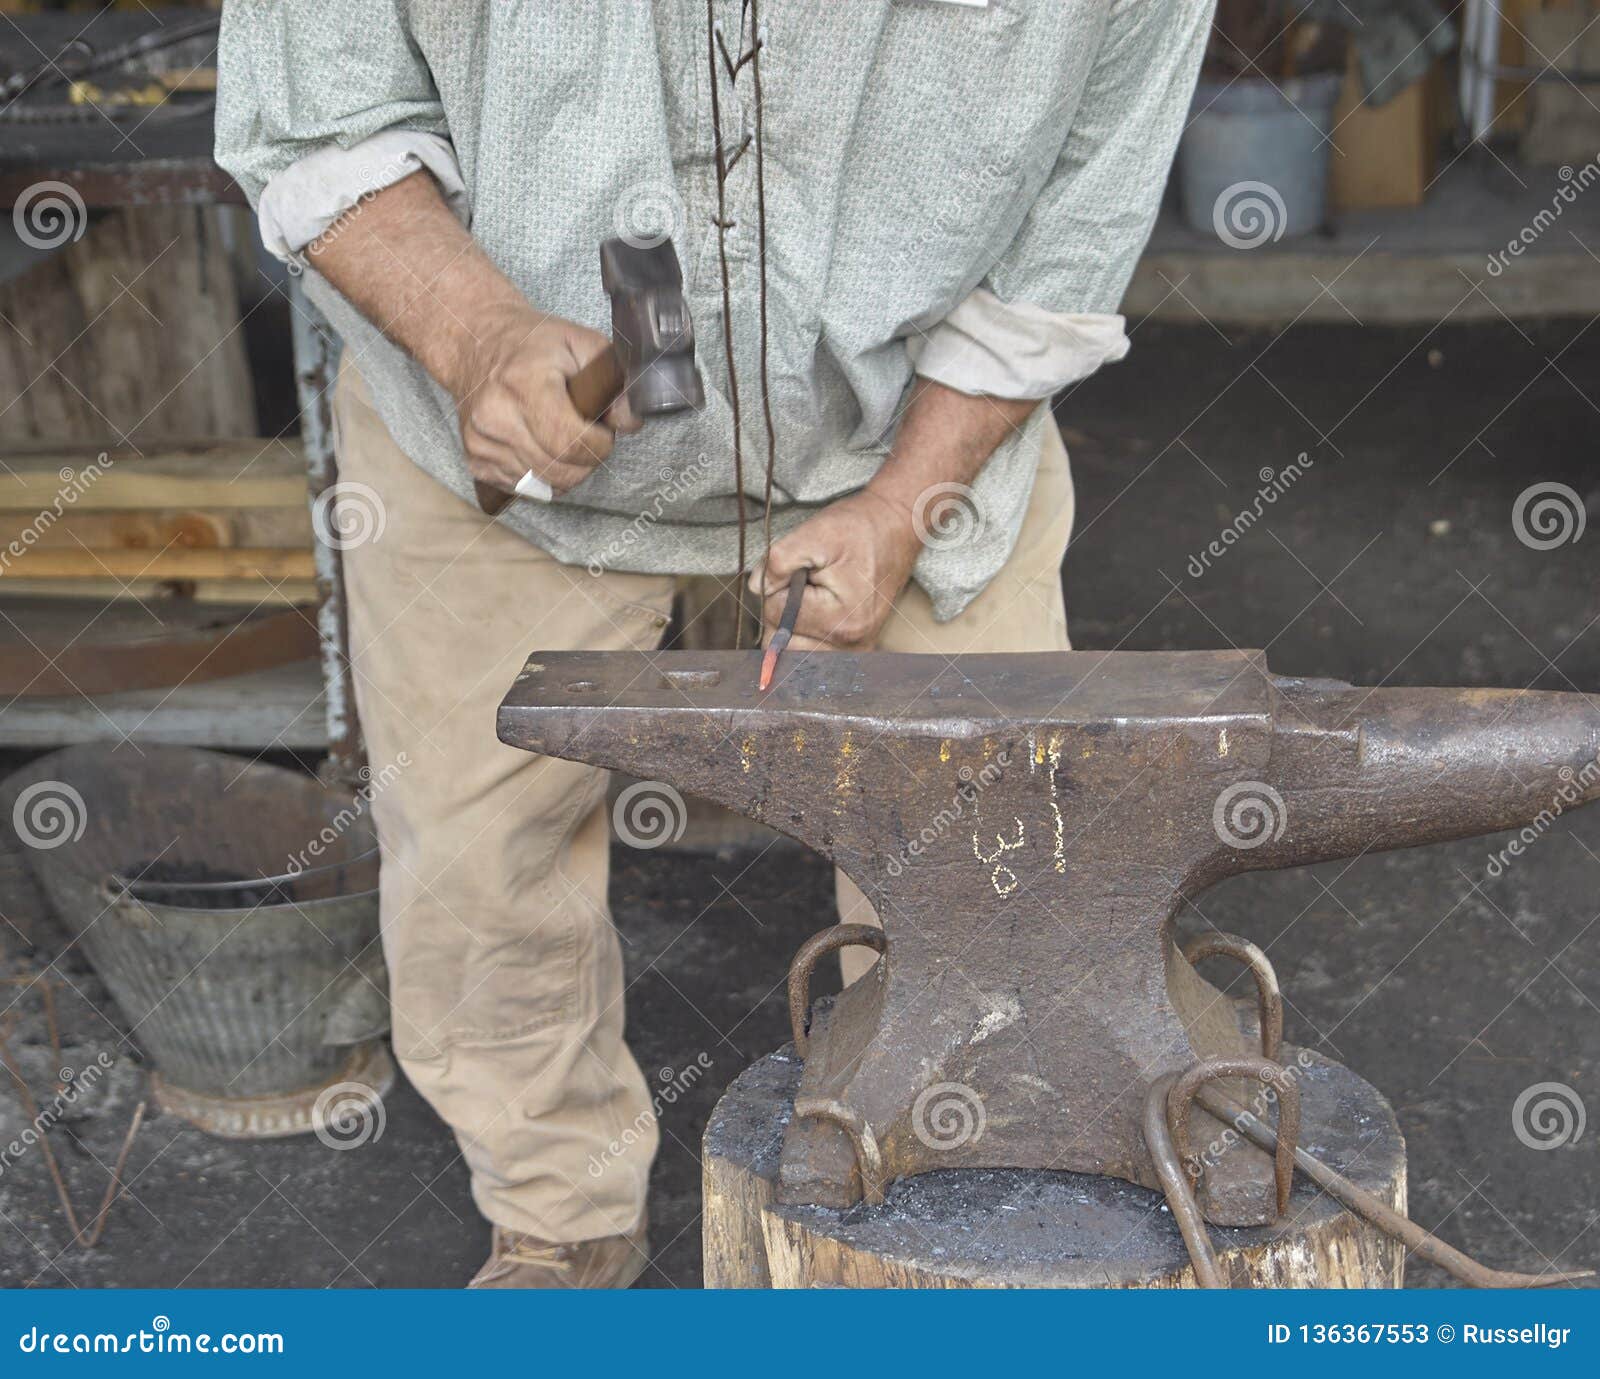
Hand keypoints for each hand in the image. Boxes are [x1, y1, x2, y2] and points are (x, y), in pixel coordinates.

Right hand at [447, 306, 639, 496]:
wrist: (474, 343)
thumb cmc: (533, 344)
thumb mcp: (581, 343)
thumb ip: (613, 380)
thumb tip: (629, 421)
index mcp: (523, 383)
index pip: (570, 443)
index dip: (600, 445)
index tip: (603, 430)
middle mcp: (494, 416)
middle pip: (560, 471)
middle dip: (587, 459)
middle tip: (585, 432)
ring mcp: (480, 443)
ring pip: (544, 485)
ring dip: (565, 468)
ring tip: (560, 434)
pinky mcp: (475, 461)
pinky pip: (524, 488)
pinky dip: (542, 474)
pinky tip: (539, 445)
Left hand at [747, 488, 921, 651]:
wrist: (895, 528)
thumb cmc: (859, 529)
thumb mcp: (816, 533)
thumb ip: (779, 560)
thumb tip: (758, 587)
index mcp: (840, 620)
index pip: (775, 613)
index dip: (777, 584)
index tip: (800, 567)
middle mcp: (850, 644)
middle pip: (782, 641)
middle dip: (781, 609)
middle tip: (805, 582)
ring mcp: (855, 650)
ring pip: (794, 650)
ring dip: (793, 623)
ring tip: (815, 595)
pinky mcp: (855, 649)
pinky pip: (812, 652)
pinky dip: (806, 633)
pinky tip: (820, 610)